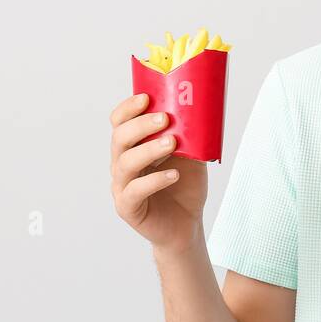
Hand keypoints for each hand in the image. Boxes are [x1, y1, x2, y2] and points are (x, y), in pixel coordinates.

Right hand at [109, 93, 207, 253]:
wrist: (186, 224)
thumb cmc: (184, 187)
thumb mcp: (191, 156)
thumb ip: (190, 136)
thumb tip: (200, 110)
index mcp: (133, 147)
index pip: (120, 122)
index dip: (128, 109)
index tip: (147, 97)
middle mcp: (122, 164)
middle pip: (120, 138)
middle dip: (141, 125)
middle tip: (165, 118)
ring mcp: (122, 186)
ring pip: (126, 162)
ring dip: (149, 149)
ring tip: (172, 143)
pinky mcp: (128, 207)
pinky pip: (135, 191)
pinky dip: (154, 180)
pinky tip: (173, 175)